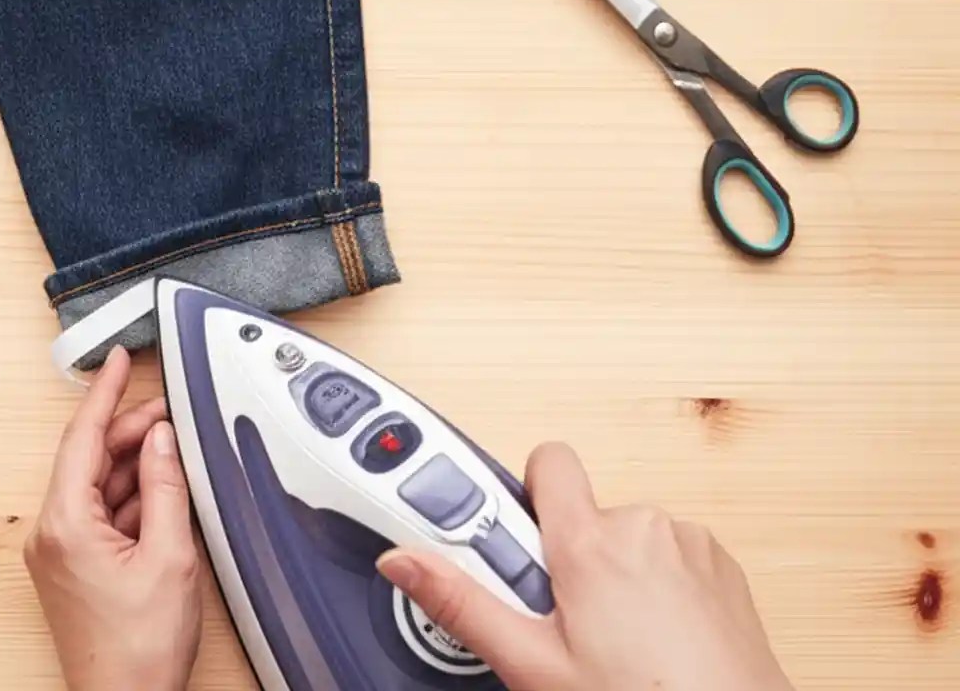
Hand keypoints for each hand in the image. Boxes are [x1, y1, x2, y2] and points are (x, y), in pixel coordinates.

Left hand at [25, 347, 200, 690]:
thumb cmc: (139, 649)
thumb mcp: (170, 556)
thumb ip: (167, 488)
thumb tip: (164, 441)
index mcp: (66, 524)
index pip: (83, 437)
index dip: (104, 393)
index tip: (117, 361)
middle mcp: (53, 533)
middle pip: (91, 458)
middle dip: (131, 431)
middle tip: (170, 411)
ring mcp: (62, 550)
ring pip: (99, 484)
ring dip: (136, 465)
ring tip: (175, 450)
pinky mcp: (75, 565)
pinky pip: (102, 512)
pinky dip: (134, 496)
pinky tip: (164, 491)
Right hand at [377, 442, 792, 690]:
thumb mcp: (533, 664)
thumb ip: (463, 604)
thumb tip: (403, 561)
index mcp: (592, 542)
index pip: (547, 461)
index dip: (522, 497)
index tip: (508, 545)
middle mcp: (644, 526)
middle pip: (581, 513)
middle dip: (563, 558)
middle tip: (560, 622)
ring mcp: (690, 543)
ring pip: (625, 537)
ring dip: (612, 575)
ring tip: (612, 640)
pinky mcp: (721, 566)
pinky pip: (669, 555)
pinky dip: (655, 587)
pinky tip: (652, 640)